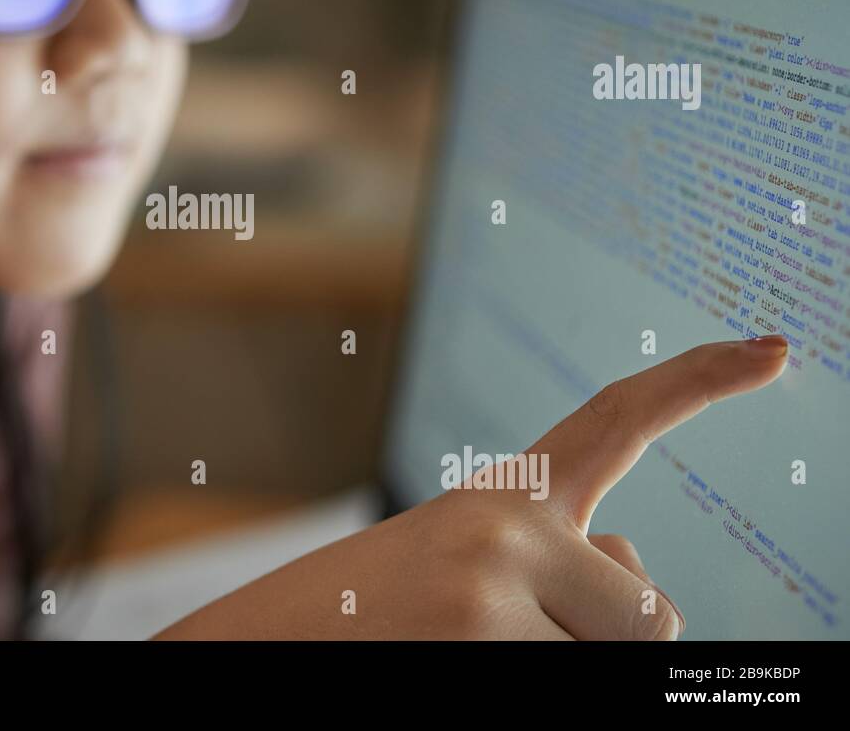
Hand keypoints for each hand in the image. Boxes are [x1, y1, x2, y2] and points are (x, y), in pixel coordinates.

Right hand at [155, 336, 788, 638]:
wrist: (255, 645)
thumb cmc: (371, 622)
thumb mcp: (462, 572)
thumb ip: (560, 560)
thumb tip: (643, 576)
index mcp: (500, 497)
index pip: (616, 421)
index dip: (701, 380)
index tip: (777, 346)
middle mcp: (508, 518)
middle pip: (650, 603)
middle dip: (604, 640)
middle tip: (500, 640)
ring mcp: (501, 577)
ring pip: (628, 652)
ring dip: (570, 666)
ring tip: (465, 653)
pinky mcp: (493, 633)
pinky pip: (588, 684)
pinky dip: (540, 686)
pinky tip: (457, 663)